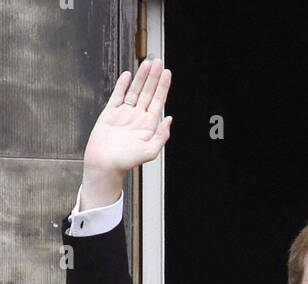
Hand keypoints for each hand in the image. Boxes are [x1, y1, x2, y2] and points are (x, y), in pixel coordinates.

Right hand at [82, 61, 171, 188]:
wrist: (104, 163)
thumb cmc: (126, 161)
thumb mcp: (150, 152)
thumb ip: (161, 136)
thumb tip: (169, 119)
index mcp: (148, 126)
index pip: (158, 101)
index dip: (163, 87)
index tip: (167, 73)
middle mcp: (138, 117)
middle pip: (148, 92)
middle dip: (154, 77)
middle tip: (159, 62)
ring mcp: (124, 114)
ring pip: (134, 91)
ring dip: (141, 77)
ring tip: (147, 63)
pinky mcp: (111, 112)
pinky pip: (118, 95)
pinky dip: (122, 85)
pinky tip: (128, 75)